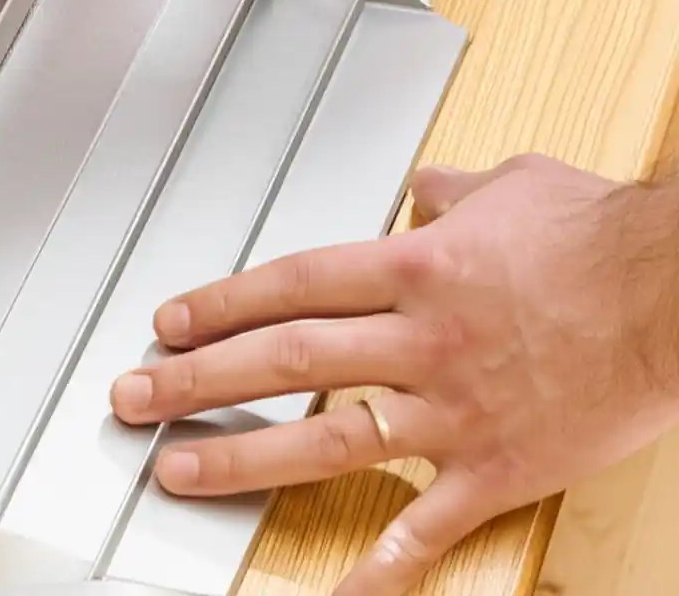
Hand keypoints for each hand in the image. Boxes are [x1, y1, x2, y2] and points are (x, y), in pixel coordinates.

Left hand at [110, 154, 678, 594]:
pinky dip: (380, 564)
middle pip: (285, 361)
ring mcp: (455, 410)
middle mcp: (422, 339)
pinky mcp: (498, 467)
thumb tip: (422, 188)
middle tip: (134, 398)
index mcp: (418, 268)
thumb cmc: (606, 238)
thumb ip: (452, 191)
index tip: (169, 324)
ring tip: (178, 472)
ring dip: (242, 459)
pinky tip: (335, 592)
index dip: (218, 306)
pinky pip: (426, 526)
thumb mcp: (517, 184)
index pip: (289, 286)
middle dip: (195, 380)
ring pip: (327, 441)